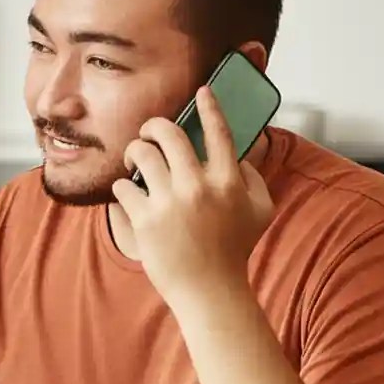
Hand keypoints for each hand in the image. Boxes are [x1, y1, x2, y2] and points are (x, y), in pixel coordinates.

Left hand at [111, 85, 274, 301]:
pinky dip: (122, 187)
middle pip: (169, 133)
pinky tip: (129, 194)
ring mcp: (170, 202)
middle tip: (148, 133)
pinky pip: (123, 187)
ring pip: (141, 154)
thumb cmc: (234, 251)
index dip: (210, 107)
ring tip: (134, 163)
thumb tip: (238, 155)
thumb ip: (253, 178)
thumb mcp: (260, 212)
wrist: (210, 292)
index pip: (220, 133)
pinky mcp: (145, 219)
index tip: (201, 91)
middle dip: (153, 126)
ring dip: (134, 153)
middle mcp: (199, 187)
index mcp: (228, 182)